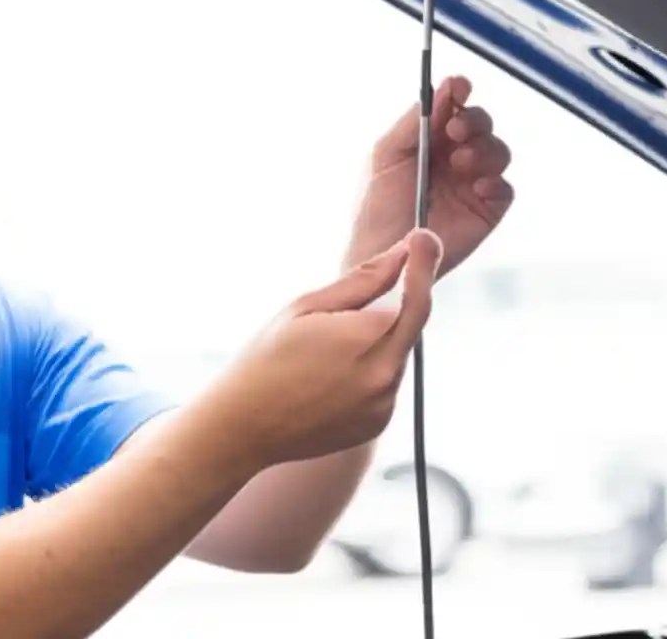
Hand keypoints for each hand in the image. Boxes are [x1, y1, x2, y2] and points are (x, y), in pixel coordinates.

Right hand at [208, 229, 441, 467]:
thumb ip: (360, 282)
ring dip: (378, 338)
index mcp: (364, 340)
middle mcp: (383, 375)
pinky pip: (387, 382)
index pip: (415, 296)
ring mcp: (383, 405)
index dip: (422, 263)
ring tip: (325, 347)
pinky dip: (371, 367)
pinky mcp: (378, 423)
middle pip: (411, 323)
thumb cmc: (263, 362)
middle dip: (398, 300)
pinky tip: (330, 373)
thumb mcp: (304, 308)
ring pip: (398, 353)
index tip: (422, 238)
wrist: (243, 428)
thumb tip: (399, 256)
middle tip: (367, 287)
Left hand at [344, 76, 512, 277]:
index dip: (459, 91)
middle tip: (456, 130)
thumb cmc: (375, 207)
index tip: (459, 86)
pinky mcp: (485, 211)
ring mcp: (471, 183)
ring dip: (484, 149)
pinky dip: (495, 182)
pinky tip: (476, 187)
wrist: (380, 256)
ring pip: (498, 151)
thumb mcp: (386, 156)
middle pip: (481, 123)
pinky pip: (505, 189)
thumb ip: (414, 123)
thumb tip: (444, 87)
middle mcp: (453, 157)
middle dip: (474, 120)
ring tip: (459, 163)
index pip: (453, 106)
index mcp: (429, 140)